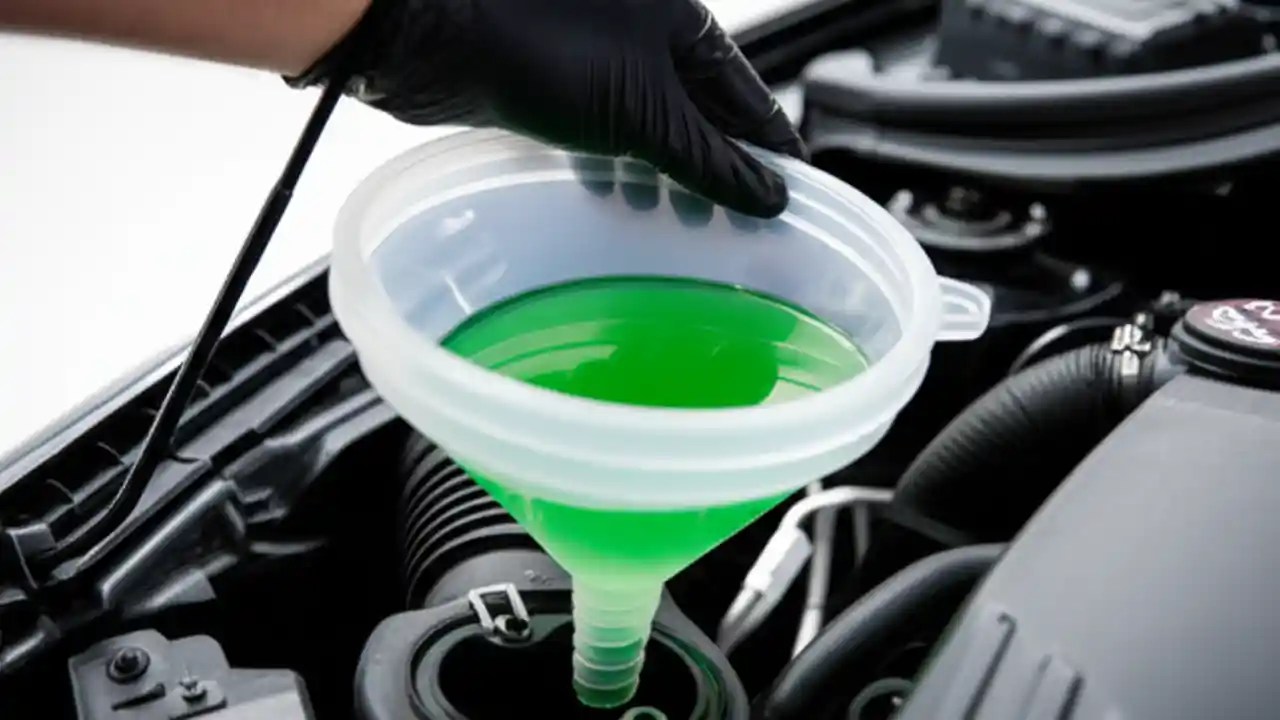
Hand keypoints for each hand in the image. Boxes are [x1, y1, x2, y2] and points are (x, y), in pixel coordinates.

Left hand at [293, 0, 807, 217]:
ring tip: (676, 223)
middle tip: (733, 228)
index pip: (750, 102)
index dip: (773, 155)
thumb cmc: (540, 44)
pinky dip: (617, 168)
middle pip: (701, 117)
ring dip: (666, 177)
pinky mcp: (553, 85)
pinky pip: (604, 134)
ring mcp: (598, 60)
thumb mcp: (645, 114)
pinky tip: (615, 196)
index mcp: (684, 28)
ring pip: (651, 129)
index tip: (793, 201)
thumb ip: (709, 160)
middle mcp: (646, 38)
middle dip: (718, 173)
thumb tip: (769, 195)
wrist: (431, 31)